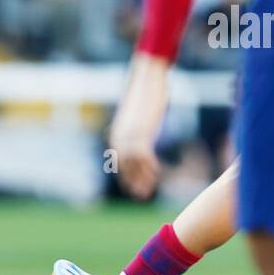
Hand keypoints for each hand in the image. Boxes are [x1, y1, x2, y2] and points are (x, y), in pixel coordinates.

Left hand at [109, 53, 169, 198]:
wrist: (146, 78)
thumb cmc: (144, 94)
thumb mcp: (138, 116)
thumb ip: (137, 127)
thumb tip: (141, 133)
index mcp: (116, 135)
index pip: (119, 163)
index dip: (127, 177)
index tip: (134, 189)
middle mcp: (119, 138)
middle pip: (125, 167)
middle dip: (133, 183)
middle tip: (140, 196)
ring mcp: (129, 136)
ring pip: (134, 165)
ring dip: (142, 180)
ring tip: (147, 193)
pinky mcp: (141, 132)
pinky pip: (144, 156)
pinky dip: (150, 167)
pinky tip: (157, 174)